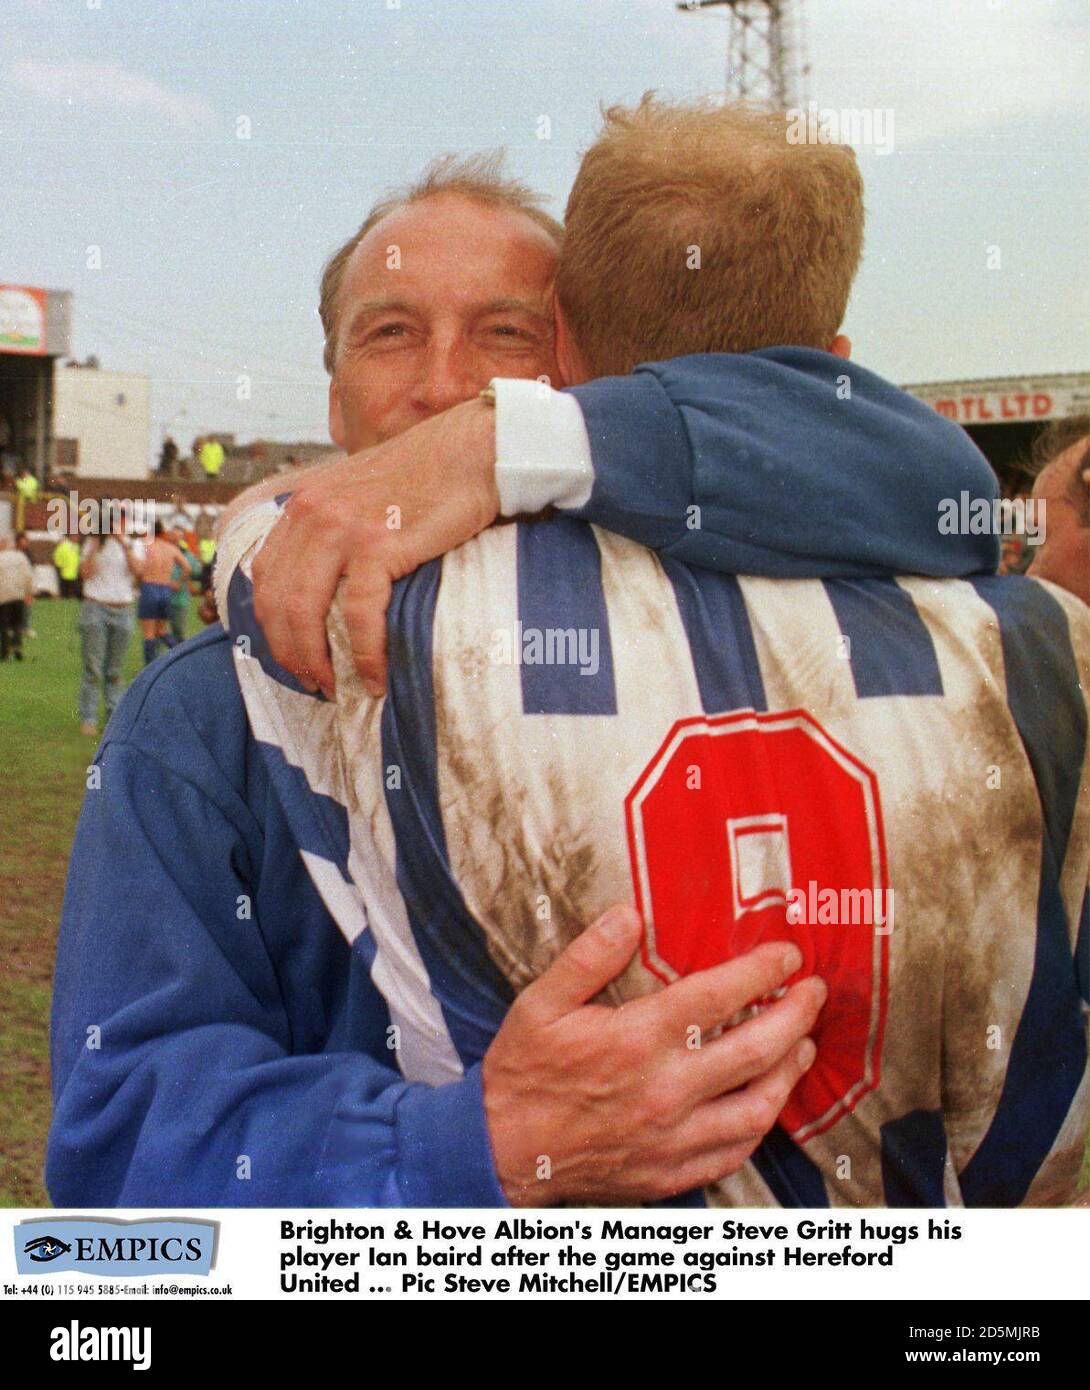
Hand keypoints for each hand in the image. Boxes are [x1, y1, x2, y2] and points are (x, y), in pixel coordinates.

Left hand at [250, 398, 497, 697]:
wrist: (472, 450)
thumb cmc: (429, 476)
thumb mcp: (362, 494)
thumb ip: (336, 527)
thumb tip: (332, 581)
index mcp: (303, 505)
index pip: (265, 577)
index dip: (273, 626)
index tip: (295, 656)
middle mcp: (312, 514)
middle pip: (277, 602)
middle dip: (291, 654)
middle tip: (316, 684)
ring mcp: (342, 528)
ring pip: (305, 612)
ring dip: (318, 661)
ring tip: (338, 688)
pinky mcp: (379, 544)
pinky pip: (359, 614)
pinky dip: (364, 655)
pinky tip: (376, 677)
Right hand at [481, 905, 824, 1206]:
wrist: (503, 1152)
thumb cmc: (523, 1074)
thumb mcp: (540, 1003)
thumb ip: (588, 957)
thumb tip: (629, 916)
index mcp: (636, 1041)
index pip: (718, 997)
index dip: (761, 972)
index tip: (786, 955)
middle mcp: (665, 1090)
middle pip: (756, 1049)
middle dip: (795, 1015)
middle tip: (813, 992)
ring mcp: (674, 1137)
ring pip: (758, 1106)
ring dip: (790, 1071)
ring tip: (803, 1044)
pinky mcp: (673, 1171)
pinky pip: (735, 1150)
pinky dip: (761, 1123)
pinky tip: (766, 1102)